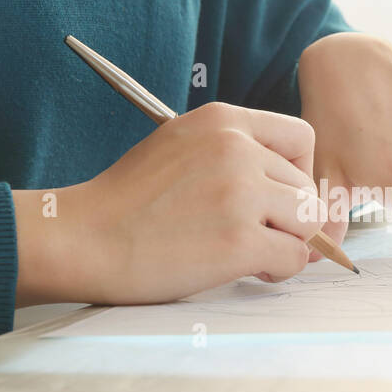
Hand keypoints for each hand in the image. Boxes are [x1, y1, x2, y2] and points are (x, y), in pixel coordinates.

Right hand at [13, 101, 326, 305]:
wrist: (83, 238)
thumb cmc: (126, 202)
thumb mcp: (179, 146)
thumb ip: (230, 152)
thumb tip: (286, 183)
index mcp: (221, 121)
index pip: (300, 137)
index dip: (300, 173)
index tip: (280, 197)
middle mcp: (236, 149)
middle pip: (306, 185)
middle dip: (291, 216)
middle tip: (262, 235)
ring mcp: (240, 194)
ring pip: (308, 221)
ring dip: (290, 243)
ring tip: (257, 253)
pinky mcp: (239, 240)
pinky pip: (294, 256)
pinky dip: (280, 270)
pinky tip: (251, 270)